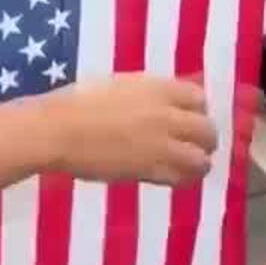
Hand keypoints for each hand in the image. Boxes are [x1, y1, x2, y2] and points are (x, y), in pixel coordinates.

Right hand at [39, 74, 215, 186]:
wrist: (59, 130)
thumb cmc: (78, 102)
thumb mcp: (119, 86)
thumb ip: (147, 94)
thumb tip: (163, 103)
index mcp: (158, 88)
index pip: (199, 97)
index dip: (196, 110)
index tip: (188, 117)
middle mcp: (167, 115)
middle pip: (207, 129)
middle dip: (204, 138)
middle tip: (193, 145)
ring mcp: (161, 144)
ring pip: (201, 158)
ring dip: (198, 162)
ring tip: (188, 166)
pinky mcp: (150, 170)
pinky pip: (180, 178)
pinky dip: (182, 179)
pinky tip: (173, 178)